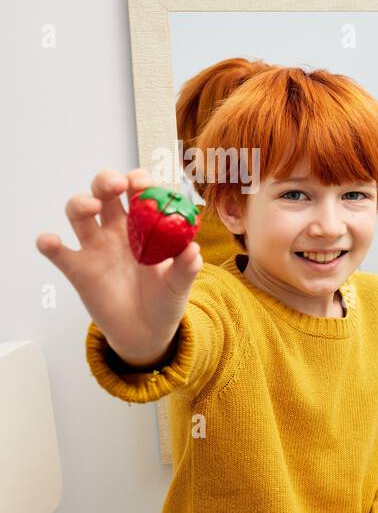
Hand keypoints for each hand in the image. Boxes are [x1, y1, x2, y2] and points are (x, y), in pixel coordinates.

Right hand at [36, 169, 202, 365]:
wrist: (147, 332)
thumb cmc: (165, 299)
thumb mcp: (180, 284)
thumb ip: (186, 267)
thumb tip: (193, 249)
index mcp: (144, 226)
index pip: (138, 192)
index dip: (138, 181)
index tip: (143, 183)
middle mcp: (116, 230)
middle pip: (104, 192)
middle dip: (107, 181)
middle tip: (117, 185)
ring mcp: (94, 247)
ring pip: (78, 213)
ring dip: (80, 203)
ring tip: (91, 207)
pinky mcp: (78, 269)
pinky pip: (57, 252)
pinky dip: (48, 243)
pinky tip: (51, 241)